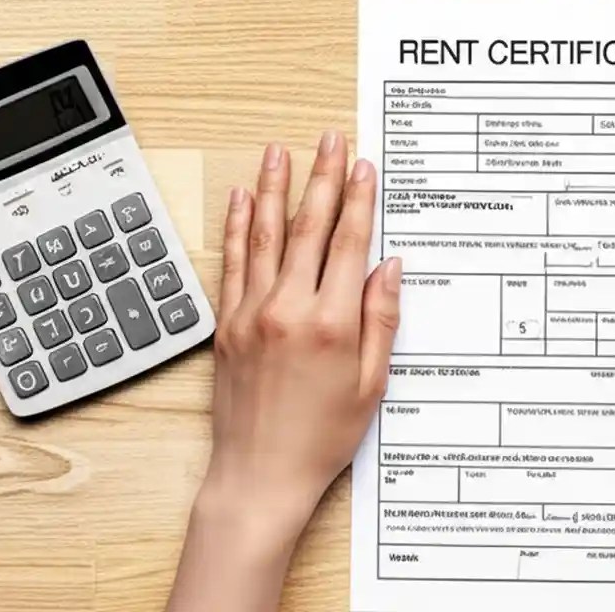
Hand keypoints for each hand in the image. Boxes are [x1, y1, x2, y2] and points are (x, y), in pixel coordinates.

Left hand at [203, 132, 400, 527]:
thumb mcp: (372, 384)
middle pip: (308, 227)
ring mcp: (251, 313)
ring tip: (281, 151)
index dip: (358, 199)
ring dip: (273, 187)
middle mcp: (288, 308)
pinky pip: (233, 262)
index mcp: (332, 322)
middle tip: (329, 139)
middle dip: (322, 178)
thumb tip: (389, 267)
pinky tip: (240, 198)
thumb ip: (381, 320)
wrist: (260, 474)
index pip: (348, 243)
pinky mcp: (225, 325)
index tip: (363, 166)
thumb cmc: (322, 437)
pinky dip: (236, 226)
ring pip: (264, 234)